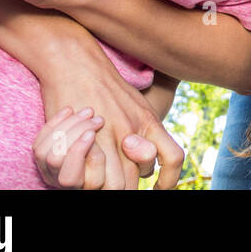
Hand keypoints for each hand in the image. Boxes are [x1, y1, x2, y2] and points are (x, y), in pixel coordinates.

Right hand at [36, 40, 183, 189]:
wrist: (77, 63)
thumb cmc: (106, 85)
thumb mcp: (136, 103)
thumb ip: (147, 131)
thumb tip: (151, 156)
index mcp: (149, 122)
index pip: (172, 158)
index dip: (170, 180)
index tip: (159, 188)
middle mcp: (133, 131)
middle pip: (138, 177)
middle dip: (129, 186)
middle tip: (119, 182)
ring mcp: (108, 136)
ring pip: (114, 182)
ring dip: (106, 185)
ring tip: (100, 180)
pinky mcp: (84, 138)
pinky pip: (90, 176)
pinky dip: (89, 180)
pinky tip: (84, 176)